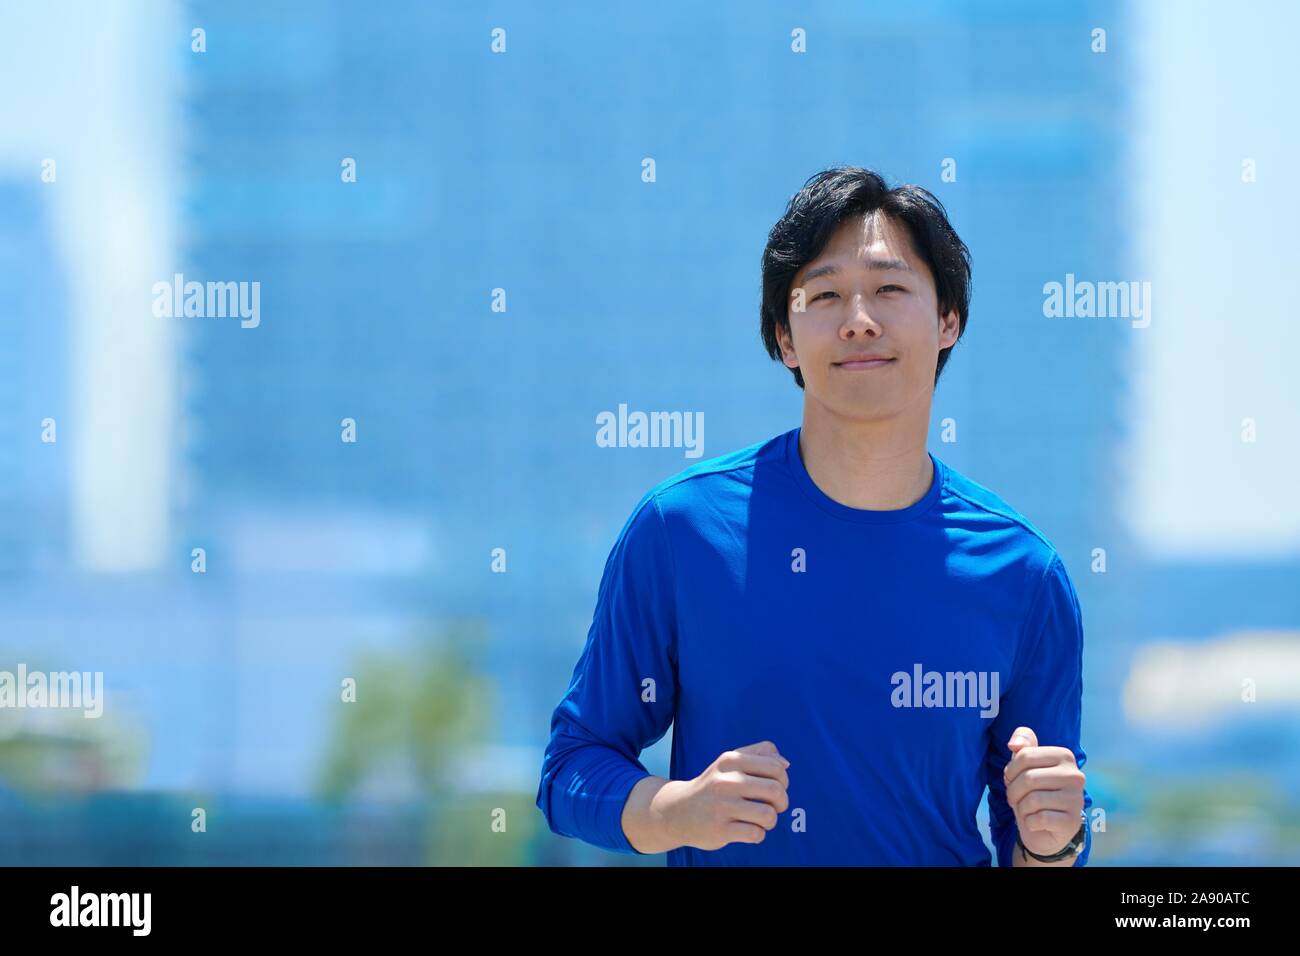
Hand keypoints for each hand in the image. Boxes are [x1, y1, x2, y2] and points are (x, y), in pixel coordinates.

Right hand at [654, 740, 790, 850]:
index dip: (783, 781)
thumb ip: (758, 754)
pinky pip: (756, 834)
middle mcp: (726, 781)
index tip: (774, 788)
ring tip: (760, 820)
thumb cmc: (714, 786)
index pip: (776, 767)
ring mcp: (722, 806)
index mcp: (731, 760)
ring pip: (769, 815)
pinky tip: (748, 830)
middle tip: (773, 807)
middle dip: (782, 802)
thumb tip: (785, 763)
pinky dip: (758, 834)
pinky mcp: (720, 829)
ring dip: (770, 821)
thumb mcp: (730, 762)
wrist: (678, 811)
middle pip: (776, 790)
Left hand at [1002, 726, 1084, 858]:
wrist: (1046, 829)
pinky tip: (1035, 822)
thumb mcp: (1025, 765)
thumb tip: (1014, 744)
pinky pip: (1040, 819)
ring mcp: (1076, 799)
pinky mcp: (1072, 821)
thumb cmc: (1034, 791)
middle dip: (1012, 791)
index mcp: (1064, 756)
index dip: (1010, 770)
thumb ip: (1023, 745)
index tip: (1011, 779)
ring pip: (1033, 800)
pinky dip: (1029, 822)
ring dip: (1021, 808)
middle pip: (1028, 778)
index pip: (1025, 755)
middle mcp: (1075, 775)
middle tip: (1014, 798)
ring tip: (1025, 809)